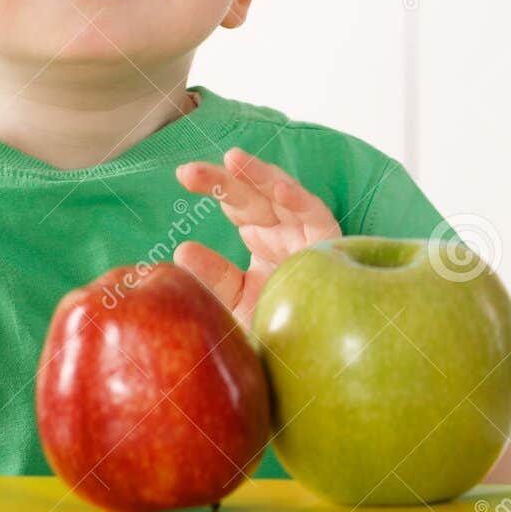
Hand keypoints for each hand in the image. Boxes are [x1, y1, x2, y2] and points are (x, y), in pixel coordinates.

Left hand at [173, 147, 341, 325]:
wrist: (312, 352)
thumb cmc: (277, 321)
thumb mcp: (237, 302)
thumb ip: (212, 278)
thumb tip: (181, 251)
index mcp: (261, 234)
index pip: (234, 202)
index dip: (212, 185)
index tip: (183, 174)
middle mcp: (282, 227)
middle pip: (250, 194)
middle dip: (222, 179)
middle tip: (188, 172)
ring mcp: (305, 232)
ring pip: (283, 194)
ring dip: (259, 175)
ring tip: (233, 159)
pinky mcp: (329, 243)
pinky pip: (316, 216)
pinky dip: (301, 202)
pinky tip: (280, 190)